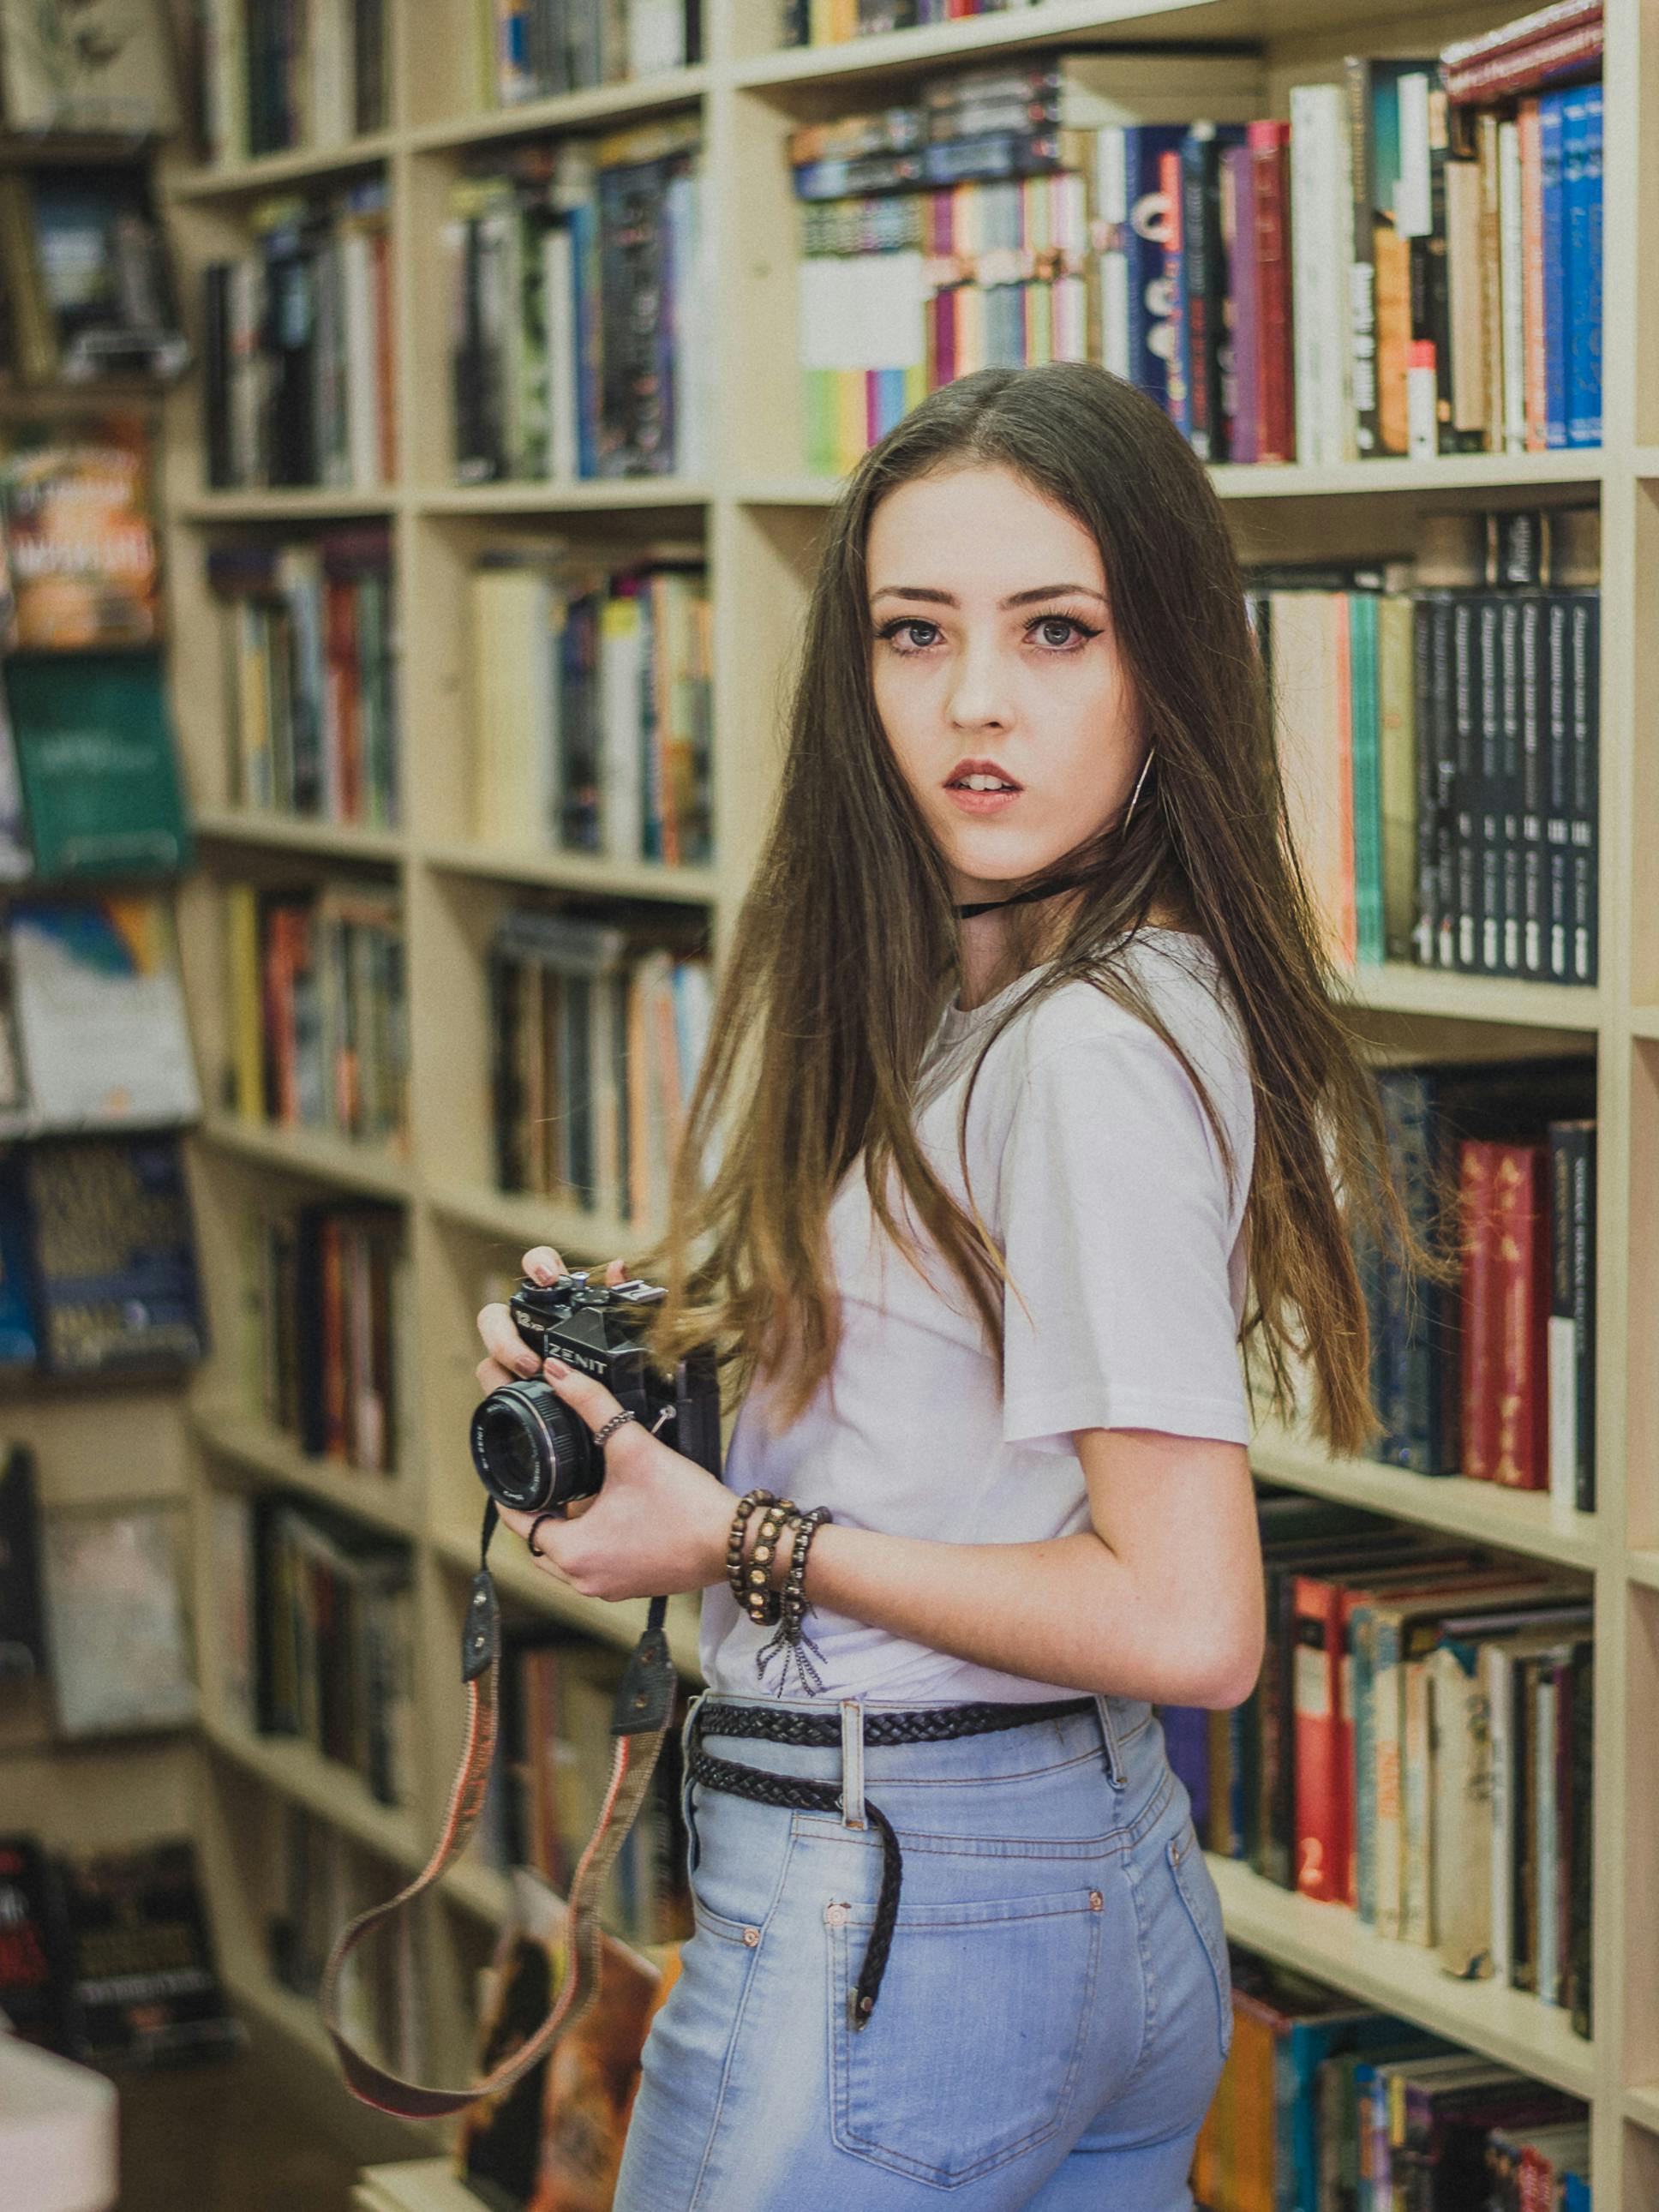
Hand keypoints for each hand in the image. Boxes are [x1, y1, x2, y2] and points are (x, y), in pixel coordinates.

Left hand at [475, 1246, 733, 1601]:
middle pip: (540, 1544)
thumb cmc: (685, 1504)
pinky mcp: (631, 1588)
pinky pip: (594, 1566)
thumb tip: (557, 1373)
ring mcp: (608, 1589)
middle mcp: (583, 1580)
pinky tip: (611, 1512)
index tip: (512, 1471)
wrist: (735, 1544)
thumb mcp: (632, 1447)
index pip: (519, 1524)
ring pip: (567, 1558)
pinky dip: (593, 1543)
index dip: (512, 1496)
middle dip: (540, 1512)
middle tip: (546, 1476)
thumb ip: (592, 1406)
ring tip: (579, 1490)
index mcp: (573, 1551)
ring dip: (567, 1528)